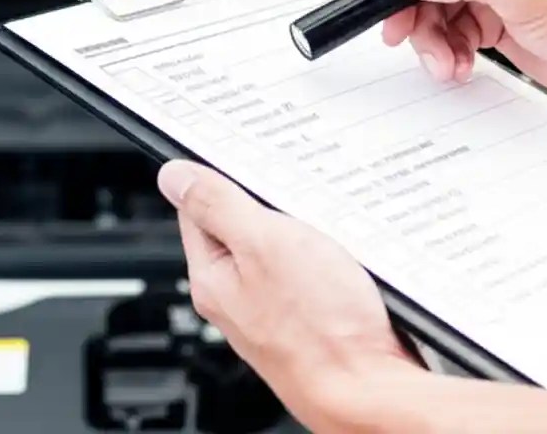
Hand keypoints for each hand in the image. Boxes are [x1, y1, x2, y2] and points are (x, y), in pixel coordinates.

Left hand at [156, 160, 420, 431]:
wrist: (372, 391)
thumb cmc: (321, 329)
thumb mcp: (265, 243)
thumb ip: (219, 206)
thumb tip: (174, 176)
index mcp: (214, 277)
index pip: (198, 208)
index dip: (220, 175)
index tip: (245, 155)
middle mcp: (240, 298)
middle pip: (243, 227)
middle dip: (271, 202)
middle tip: (298, 189)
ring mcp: (277, 311)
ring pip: (284, 248)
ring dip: (306, 229)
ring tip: (328, 224)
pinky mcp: (313, 320)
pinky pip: (314, 273)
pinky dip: (330, 256)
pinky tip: (349, 256)